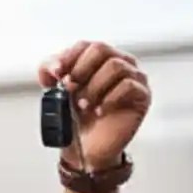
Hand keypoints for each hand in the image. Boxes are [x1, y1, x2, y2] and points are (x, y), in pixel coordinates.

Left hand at [39, 41, 150, 171]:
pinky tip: (99, 111)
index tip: (56, 74)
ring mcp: (134, 77)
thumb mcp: (55, 91)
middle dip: (81, 70)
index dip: (69, 57)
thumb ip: (49, 72)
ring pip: (115, 67)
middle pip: (101, 49)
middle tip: (70, 89)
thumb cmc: (75, 116)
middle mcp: (119, 62)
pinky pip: (128, 86)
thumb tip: (54, 66)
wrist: (87, 146)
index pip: (85, 45)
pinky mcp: (142, 95)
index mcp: (98, 59)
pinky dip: (109, 99)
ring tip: (83, 105)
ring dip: (94, 87)